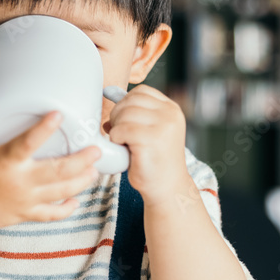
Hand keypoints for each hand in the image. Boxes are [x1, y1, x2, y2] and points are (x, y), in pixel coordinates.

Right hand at [0, 93, 103, 237]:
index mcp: (3, 162)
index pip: (26, 143)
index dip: (43, 129)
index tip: (58, 114)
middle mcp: (18, 182)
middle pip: (56, 172)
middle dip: (80, 161)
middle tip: (96, 149)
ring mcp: (24, 201)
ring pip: (59, 192)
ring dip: (80, 181)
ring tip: (95, 170)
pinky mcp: (25, 214)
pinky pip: (51, 214)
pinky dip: (66, 209)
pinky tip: (77, 200)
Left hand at [104, 84, 189, 204]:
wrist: (166, 188)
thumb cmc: (153, 160)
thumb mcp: (149, 130)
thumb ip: (134, 113)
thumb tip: (109, 93)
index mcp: (171, 109)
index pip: (141, 91)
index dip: (125, 103)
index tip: (123, 120)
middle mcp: (170, 114)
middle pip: (130, 100)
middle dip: (118, 115)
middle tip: (120, 133)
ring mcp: (163, 125)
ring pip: (125, 113)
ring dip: (117, 128)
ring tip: (124, 142)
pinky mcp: (152, 139)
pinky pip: (122, 129)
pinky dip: (117, 138)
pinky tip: (124, 148)